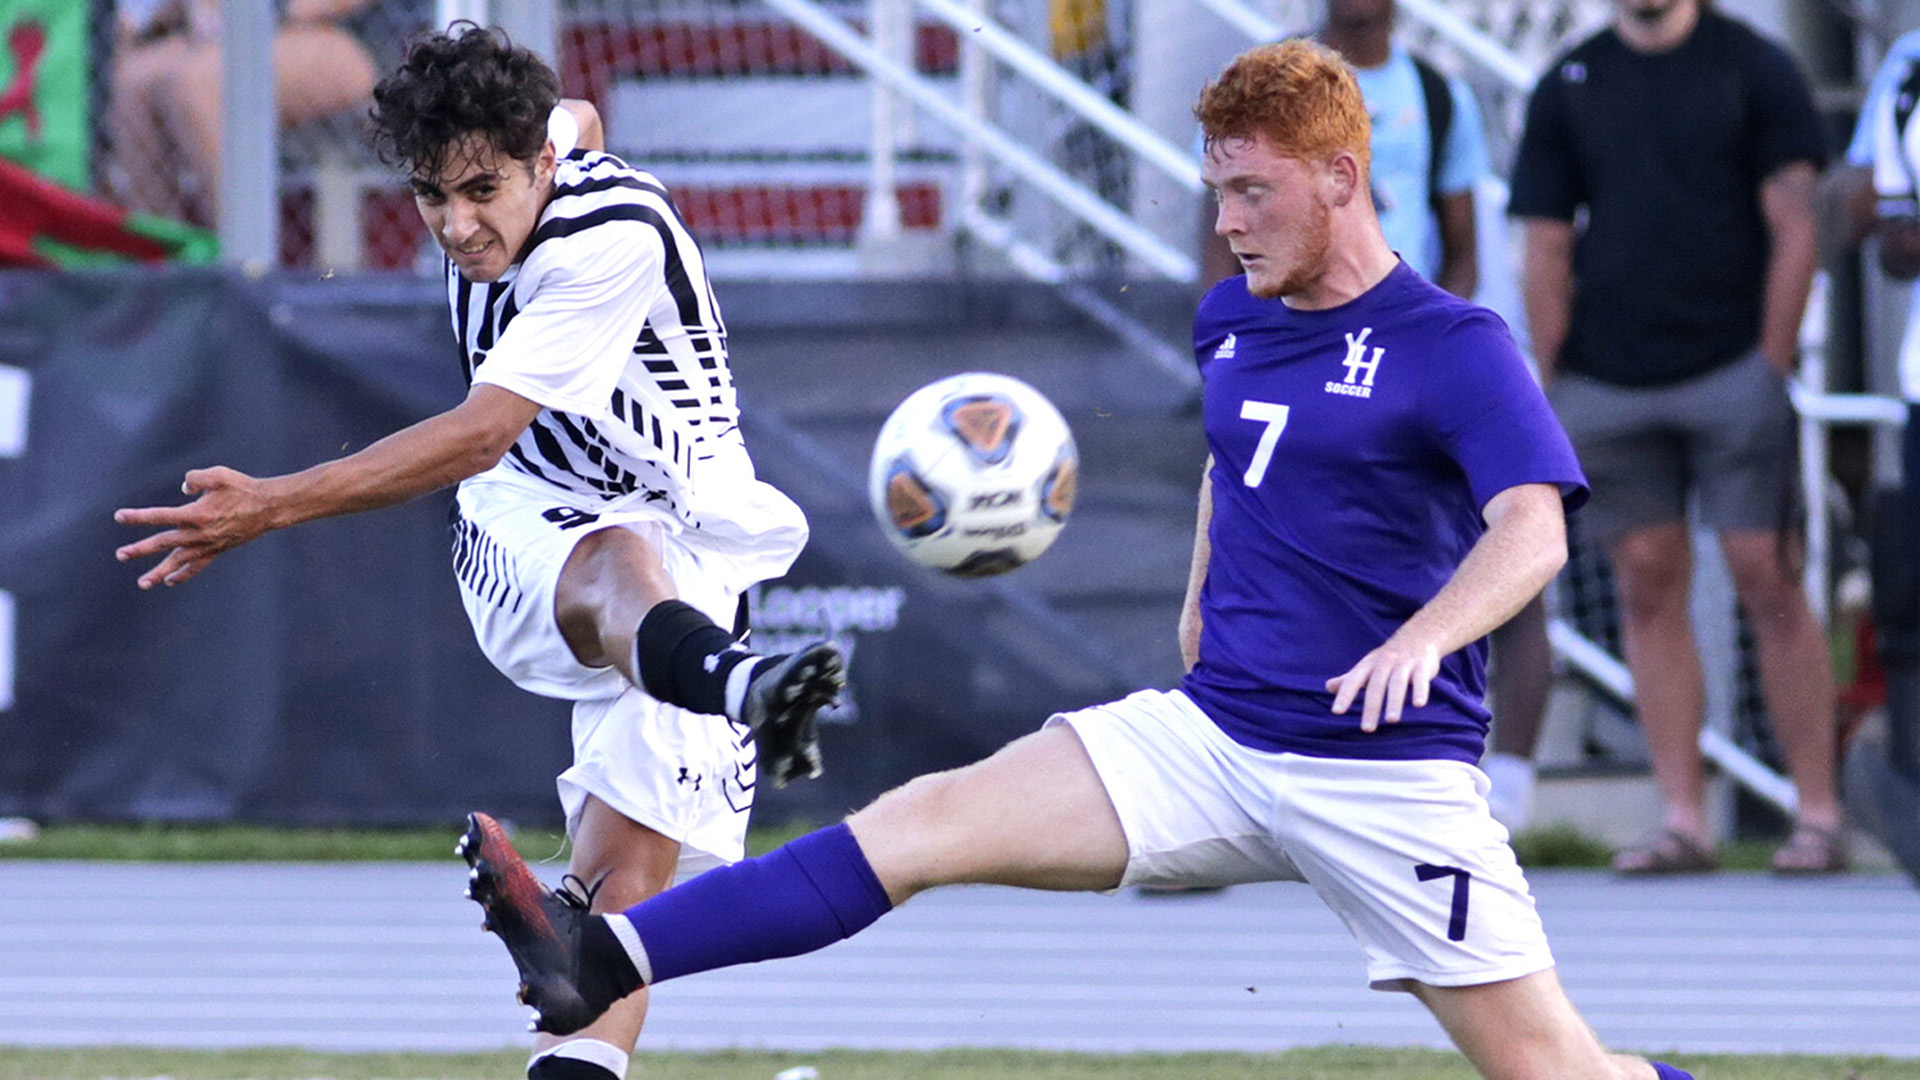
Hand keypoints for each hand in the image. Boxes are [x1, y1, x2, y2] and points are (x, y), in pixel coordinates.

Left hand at [114, 466, 274, 588]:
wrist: (268, 507)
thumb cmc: (243, 488)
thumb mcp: (218, 474)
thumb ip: (195, 478)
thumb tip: (183, 487)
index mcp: (197, 513)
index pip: (160, 516)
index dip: (138, 517)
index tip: (120, 517)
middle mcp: (200, 533)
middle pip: (164, 543)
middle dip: (140, 549)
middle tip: (120, 555)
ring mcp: (208, 544)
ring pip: (179, 561)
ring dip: (159, 573)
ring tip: (142, 583)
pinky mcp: (217, 550)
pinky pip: (197, 566)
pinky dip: (183, 574)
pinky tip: (170, 581)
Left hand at [1326, 638, 1440, 733]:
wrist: (1418, 635)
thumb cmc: (1387, 658)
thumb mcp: (1367, 666)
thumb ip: (1349, 679)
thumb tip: (1328, 687)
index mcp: (1368, 665)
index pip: (1353, 680)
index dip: (1344, 695)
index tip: (1336, 712)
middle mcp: (1384, 663)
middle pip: (1376, 686)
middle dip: (1371, 707)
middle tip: (1367, 729)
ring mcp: (1404, 664)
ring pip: (1397, 684)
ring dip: (1394, 702)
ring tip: (1391, 721)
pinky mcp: (1422, 666)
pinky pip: (1421, 679)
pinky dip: (1420, 691)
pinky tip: (1419, 705)